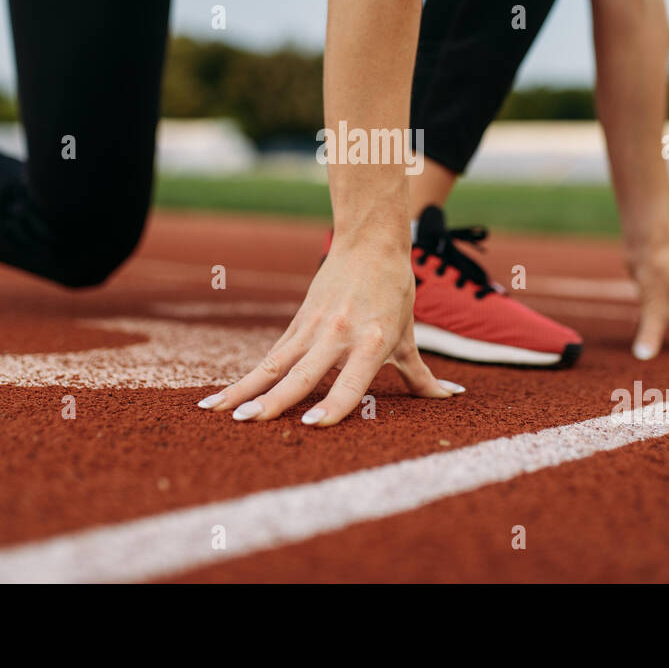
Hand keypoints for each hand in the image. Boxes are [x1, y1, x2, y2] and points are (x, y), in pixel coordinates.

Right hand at [196, 234, 461, 425]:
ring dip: (245, 389)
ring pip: (275, 364)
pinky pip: (272, 356)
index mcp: (372, 341)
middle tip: (247, 422)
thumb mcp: (409, 335)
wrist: (370, 242)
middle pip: (302, 373)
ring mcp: (314, 327)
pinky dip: (248, 377)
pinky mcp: (298, 323)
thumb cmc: (395, 292)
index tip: (314, 425)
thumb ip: (422, 375)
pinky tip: (225, 398)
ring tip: (215, 411)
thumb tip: (452, 398)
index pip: (352, 381)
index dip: (335, 404)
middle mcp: (339, 335)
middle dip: (274, 400)